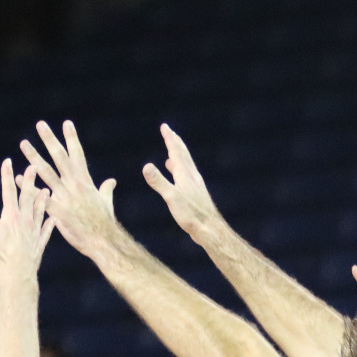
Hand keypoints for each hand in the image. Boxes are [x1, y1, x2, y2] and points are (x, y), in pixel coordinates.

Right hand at [0, 159, 53, 279]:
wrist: (18, 274)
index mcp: (11, 216)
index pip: (8, 190)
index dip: (7, 175)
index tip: (8, 161)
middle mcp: (25, 220)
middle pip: (27, 196)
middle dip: (29, 181)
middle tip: (33, 166)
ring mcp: (34, 232)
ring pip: (40, 211)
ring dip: (42, 200)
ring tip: (46, 190)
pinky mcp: (39, 244)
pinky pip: (46, 231)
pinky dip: (49, 224)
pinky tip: (54, 219)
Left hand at [21, 121, 119, 256]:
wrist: (103, 241)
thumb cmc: (105, 223)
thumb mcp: (106, 202)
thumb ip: (106, 189)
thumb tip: (111, 181)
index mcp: (85, 181)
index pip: (77, 154)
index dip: (71, 138)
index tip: (66, 123)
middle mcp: (74, 184)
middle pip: (59, 157)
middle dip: (50, 140)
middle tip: (40, 125)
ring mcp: (64, 196)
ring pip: (46, 172)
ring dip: (33, 156)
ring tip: (23, 143)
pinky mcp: (57, 210)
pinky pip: (38, 195)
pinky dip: (27, 186)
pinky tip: (17, 177)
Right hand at [142, 125, 222, 240]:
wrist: (209, 229)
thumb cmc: (191, 215)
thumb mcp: (171, 198)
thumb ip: (159, 182)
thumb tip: (146, 166)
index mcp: (185, 174)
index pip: (176, 151)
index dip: (169, 138)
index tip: (164, 126)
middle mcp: (192, 176)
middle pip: (183, 154)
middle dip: (174, 141)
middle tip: (168, 131)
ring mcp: (195, 184)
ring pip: (186, 165)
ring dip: (178, 155)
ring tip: (172, 151)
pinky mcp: (196, 194)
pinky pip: (187, 176)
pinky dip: (180, 170)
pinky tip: (178, 175)